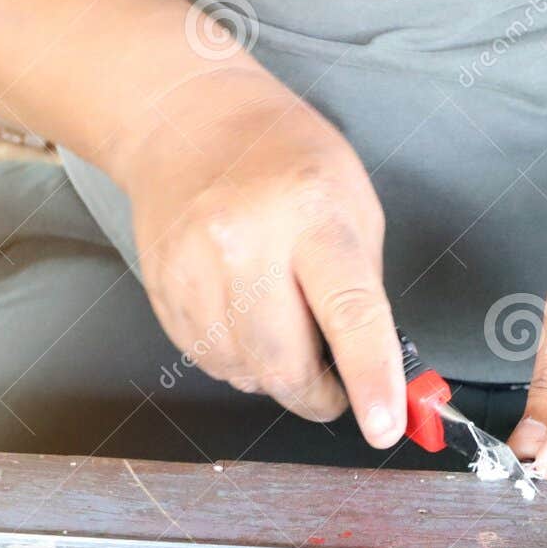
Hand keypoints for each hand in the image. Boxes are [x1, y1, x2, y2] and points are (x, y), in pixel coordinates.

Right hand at [119, 69, 405, 446]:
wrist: (185, 120)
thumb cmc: (283, 157)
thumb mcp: (352, 202)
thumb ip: (361, 287)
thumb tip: (369, 368)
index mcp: (312, 215)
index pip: (348, 312)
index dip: (369, 378)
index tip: (383, 427)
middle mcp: (245, 242)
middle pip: (283, 363)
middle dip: (316, 395)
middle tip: (333, 391)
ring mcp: (194, 267)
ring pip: (241, 371)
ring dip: (273, 377)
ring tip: (284, 331)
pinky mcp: (162, 289)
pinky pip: (207, 359)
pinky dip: (237, 360)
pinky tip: (245, 320)